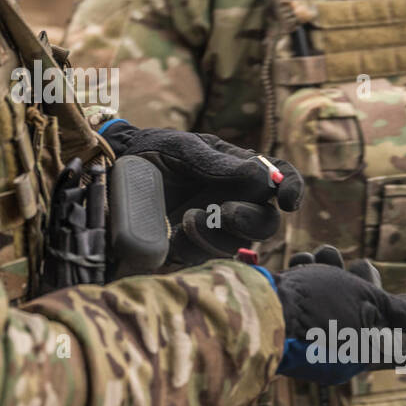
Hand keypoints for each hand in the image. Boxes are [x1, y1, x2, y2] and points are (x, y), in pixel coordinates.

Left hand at [101, 121, 303, 260]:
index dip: (291, 188)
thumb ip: (218, 163)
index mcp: (240, 170)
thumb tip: (262, 179)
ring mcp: (214, 226)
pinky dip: (198, 247)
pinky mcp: (191, 247)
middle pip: (266, 221)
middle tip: (225, 212)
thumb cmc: (154, 151)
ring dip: (220, 235)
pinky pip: (207, 257)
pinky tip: (179, 231)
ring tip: (190, 218)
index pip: (280, 178)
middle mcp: (234, 199)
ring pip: (239, 244)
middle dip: (252, 221)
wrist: (114, 171)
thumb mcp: (184, 148)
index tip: (286, 200)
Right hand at [267, 245, 405, 382]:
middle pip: (368, 323)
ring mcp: (314, 346)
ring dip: (335, 276)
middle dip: (366, 286)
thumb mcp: (365, 298)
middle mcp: (339, 358)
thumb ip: (392, 305)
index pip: (402, 348)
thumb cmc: (316, 304)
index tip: (402, 298)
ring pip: (336, 308)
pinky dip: (311, 286)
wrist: (258, 309)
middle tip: (360, 266)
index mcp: (362, 358)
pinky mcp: (292, 331)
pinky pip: (312, 311)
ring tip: (324, 254)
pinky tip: (302, 264)